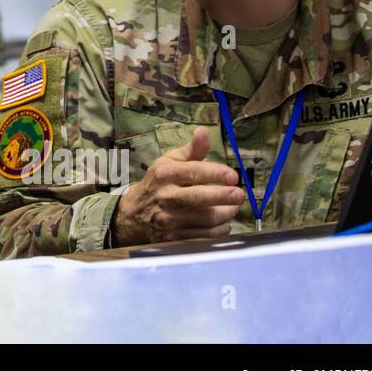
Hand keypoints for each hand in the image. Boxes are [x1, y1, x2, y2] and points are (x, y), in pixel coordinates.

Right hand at [111, 127, 245, 245]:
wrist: (132, 215)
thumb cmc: (158, 184)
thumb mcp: (169, 162)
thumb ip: (191, 150)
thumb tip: (204, 132)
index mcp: (165, 174)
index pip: (192, 172)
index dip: (215, 173)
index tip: (233, 176)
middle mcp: (165, 197)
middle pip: (198, 198)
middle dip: (222, 196)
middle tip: (239, 194)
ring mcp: (169, 220)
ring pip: (206, 219)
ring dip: (226, 214)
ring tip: (232, 207)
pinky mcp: (174, 239)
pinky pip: (205, 237)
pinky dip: (219, 230)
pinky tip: (222, 222)